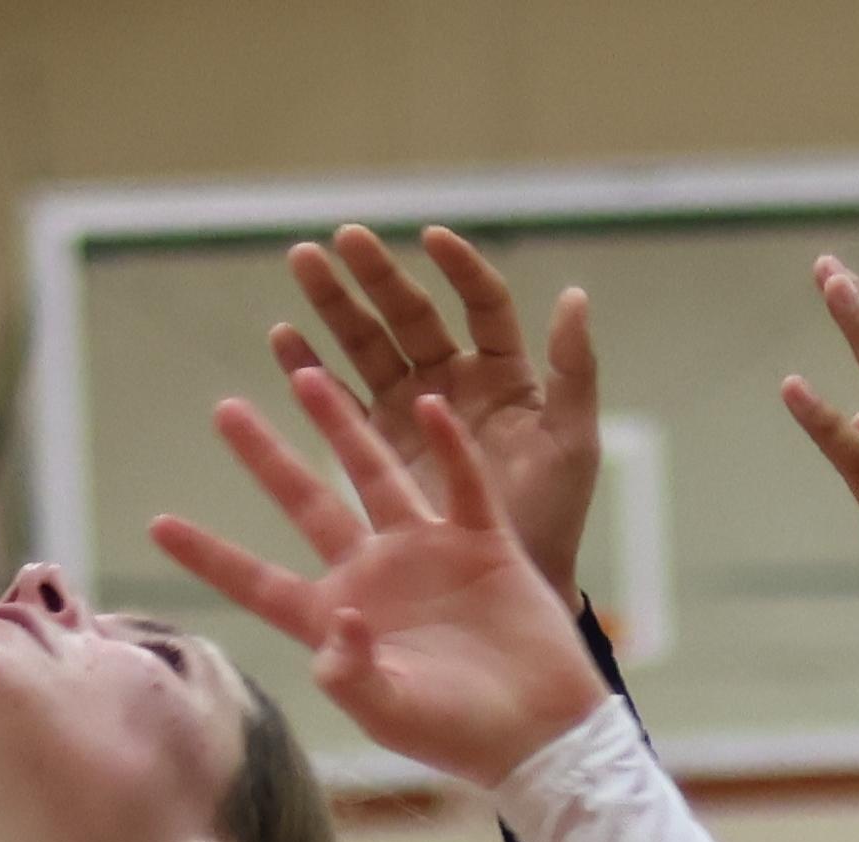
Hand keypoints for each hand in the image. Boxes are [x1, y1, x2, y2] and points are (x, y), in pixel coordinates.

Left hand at [152, 370, 604, 793]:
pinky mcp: (480, 541)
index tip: (159, 524)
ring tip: (307, 373)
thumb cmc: (463, 736)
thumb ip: (353, 675)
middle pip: (307, 505)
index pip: (260, 583)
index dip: (211, 555)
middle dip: (266, 458)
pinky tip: (428, 403)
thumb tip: (337, 618)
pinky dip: (447, 444)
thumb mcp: (395, 714)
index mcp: (340, 621)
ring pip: (374, 473)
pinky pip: (461, 479)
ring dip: (342, 425)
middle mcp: (374, 577)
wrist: (542, 732)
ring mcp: (427, 553)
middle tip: (225, 410)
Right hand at [273, 225, 599, 615]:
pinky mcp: (378, 448)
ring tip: (303, 262)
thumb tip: (574, 295)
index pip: (480, 303)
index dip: (459, 269)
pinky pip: (340, 398)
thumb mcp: (573, 446)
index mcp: (503, 372)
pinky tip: (283, 339)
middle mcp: (452, 380)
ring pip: (369, 343)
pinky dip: (311, 369)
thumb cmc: (553, 520)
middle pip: (411, 313)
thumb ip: (574, 372)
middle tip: (344, 238)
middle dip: (377, 275)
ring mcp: (411, 411)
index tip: (431, 240)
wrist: (512, 585)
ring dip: (335, 304)